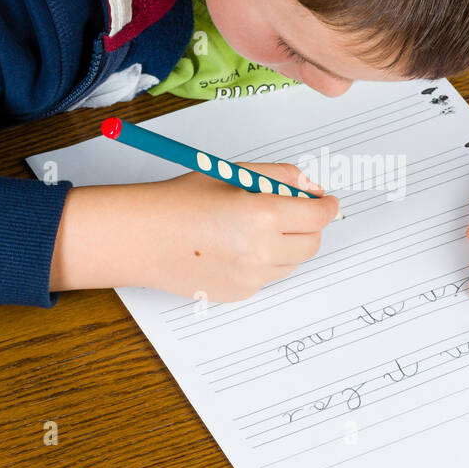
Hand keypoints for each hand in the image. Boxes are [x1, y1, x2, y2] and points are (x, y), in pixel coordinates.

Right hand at [114, 162, 338, 301]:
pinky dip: (265, 261)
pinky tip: (235, 246)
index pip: (317, 216)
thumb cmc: (181, 201)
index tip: (326, 202)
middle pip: (312, 243)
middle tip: (295, 212)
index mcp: (261, 214)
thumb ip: (279, 176)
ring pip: (292, 262)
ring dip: (288, 244)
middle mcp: (261, 250)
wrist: (142, 238)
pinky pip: (268, 277)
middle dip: (310, 226)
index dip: (326, 207)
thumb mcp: (233, 174)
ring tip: (253, 227)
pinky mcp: (240, 293)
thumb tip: (312, 186)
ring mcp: (251, 277)